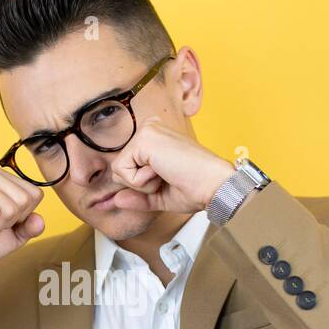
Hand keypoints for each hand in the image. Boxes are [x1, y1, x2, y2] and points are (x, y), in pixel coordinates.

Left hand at [106, 117, 235, 212]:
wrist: (213, 186)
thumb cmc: (195, 189)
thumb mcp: (160, 195)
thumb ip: (137, 196)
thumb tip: (115, 200)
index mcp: (155, 138)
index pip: (128, 166)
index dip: (141, 184)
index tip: (169, 180)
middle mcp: (150, 128)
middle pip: (120, 169)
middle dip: (140, 185)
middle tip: (169, 177)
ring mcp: (146, 130)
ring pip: (119, 170)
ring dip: (142, 184)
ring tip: (167, 174)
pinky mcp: (143, 138)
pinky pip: (122, 171)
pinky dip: (141, 182)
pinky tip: (163, 172)